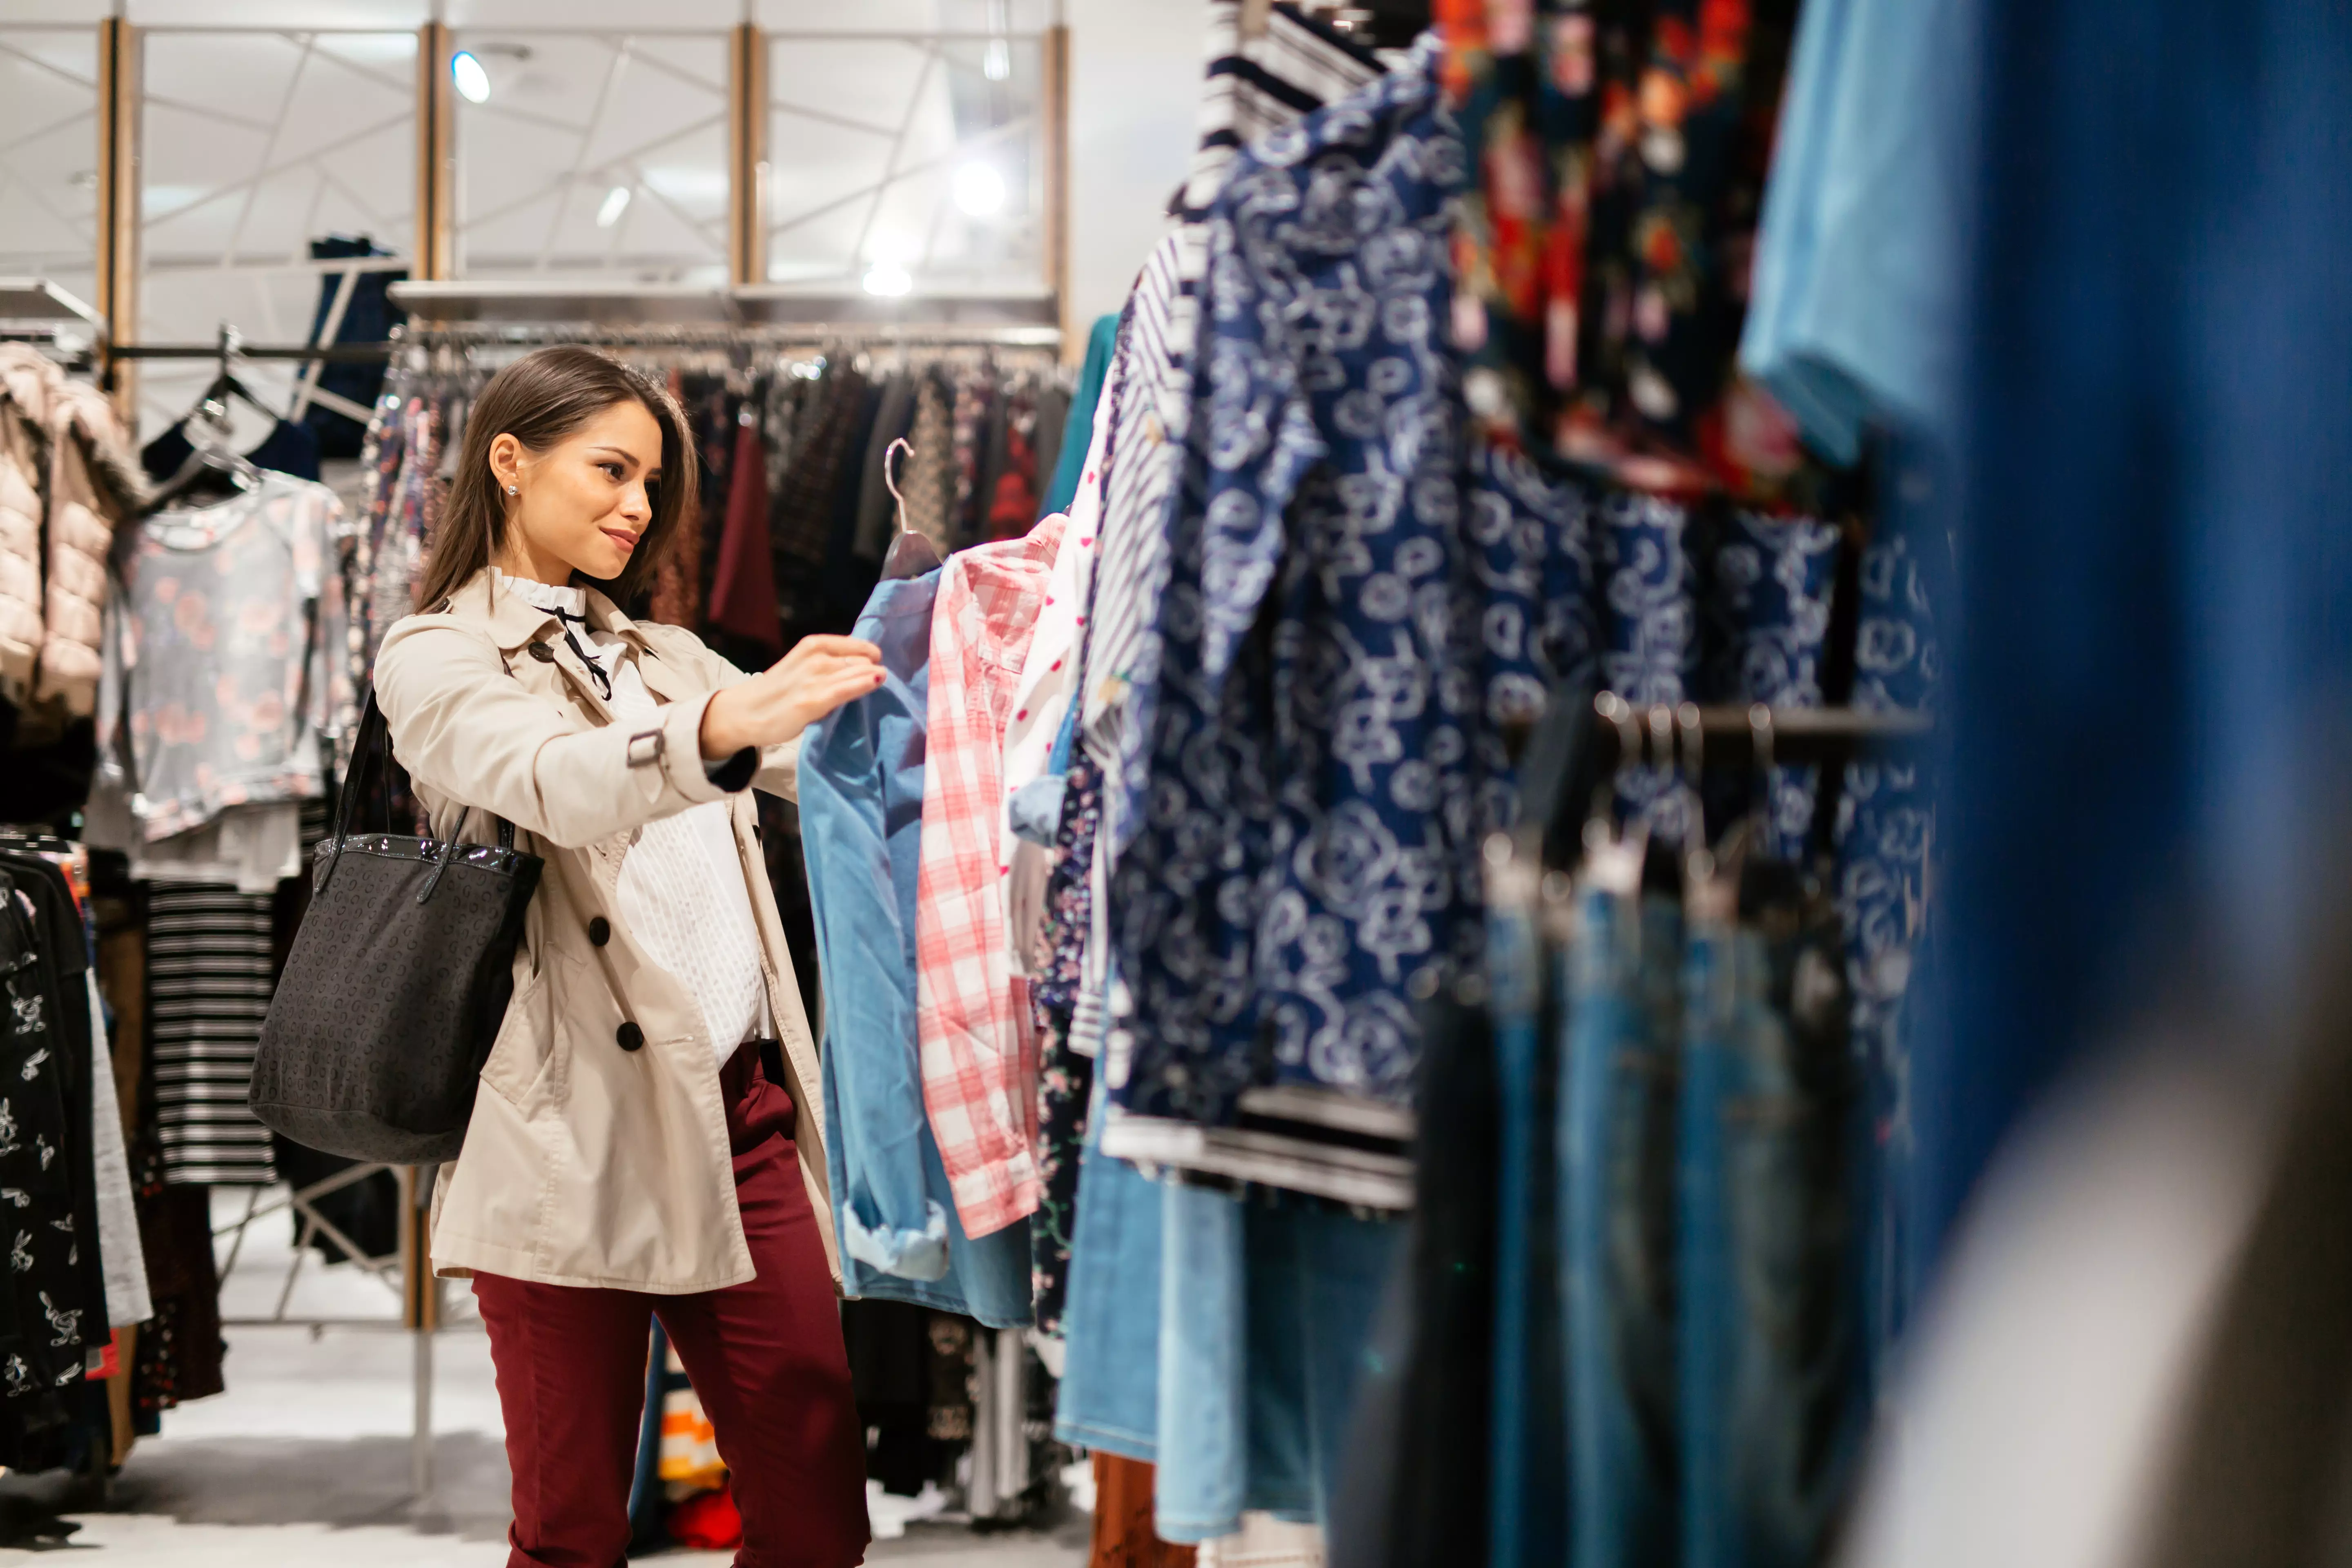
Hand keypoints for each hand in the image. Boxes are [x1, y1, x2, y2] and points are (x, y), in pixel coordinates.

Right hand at [699, 636, 884, 758]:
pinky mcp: (812, 701)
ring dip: (873, 678)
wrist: (744, 713)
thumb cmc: (779, 691)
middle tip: (876, 682)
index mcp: (813, 644)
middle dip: (871, 670)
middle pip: (862, 660)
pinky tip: (879, 680)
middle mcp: (815, 657)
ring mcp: (814, 678)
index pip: (858, 645)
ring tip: (880, 686)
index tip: (876, 667)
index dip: (871, 657)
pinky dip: (865, 683)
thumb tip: (867, 663)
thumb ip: (831, 662)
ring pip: (859, 671)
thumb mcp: (804, 665)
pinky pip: (847, 688)